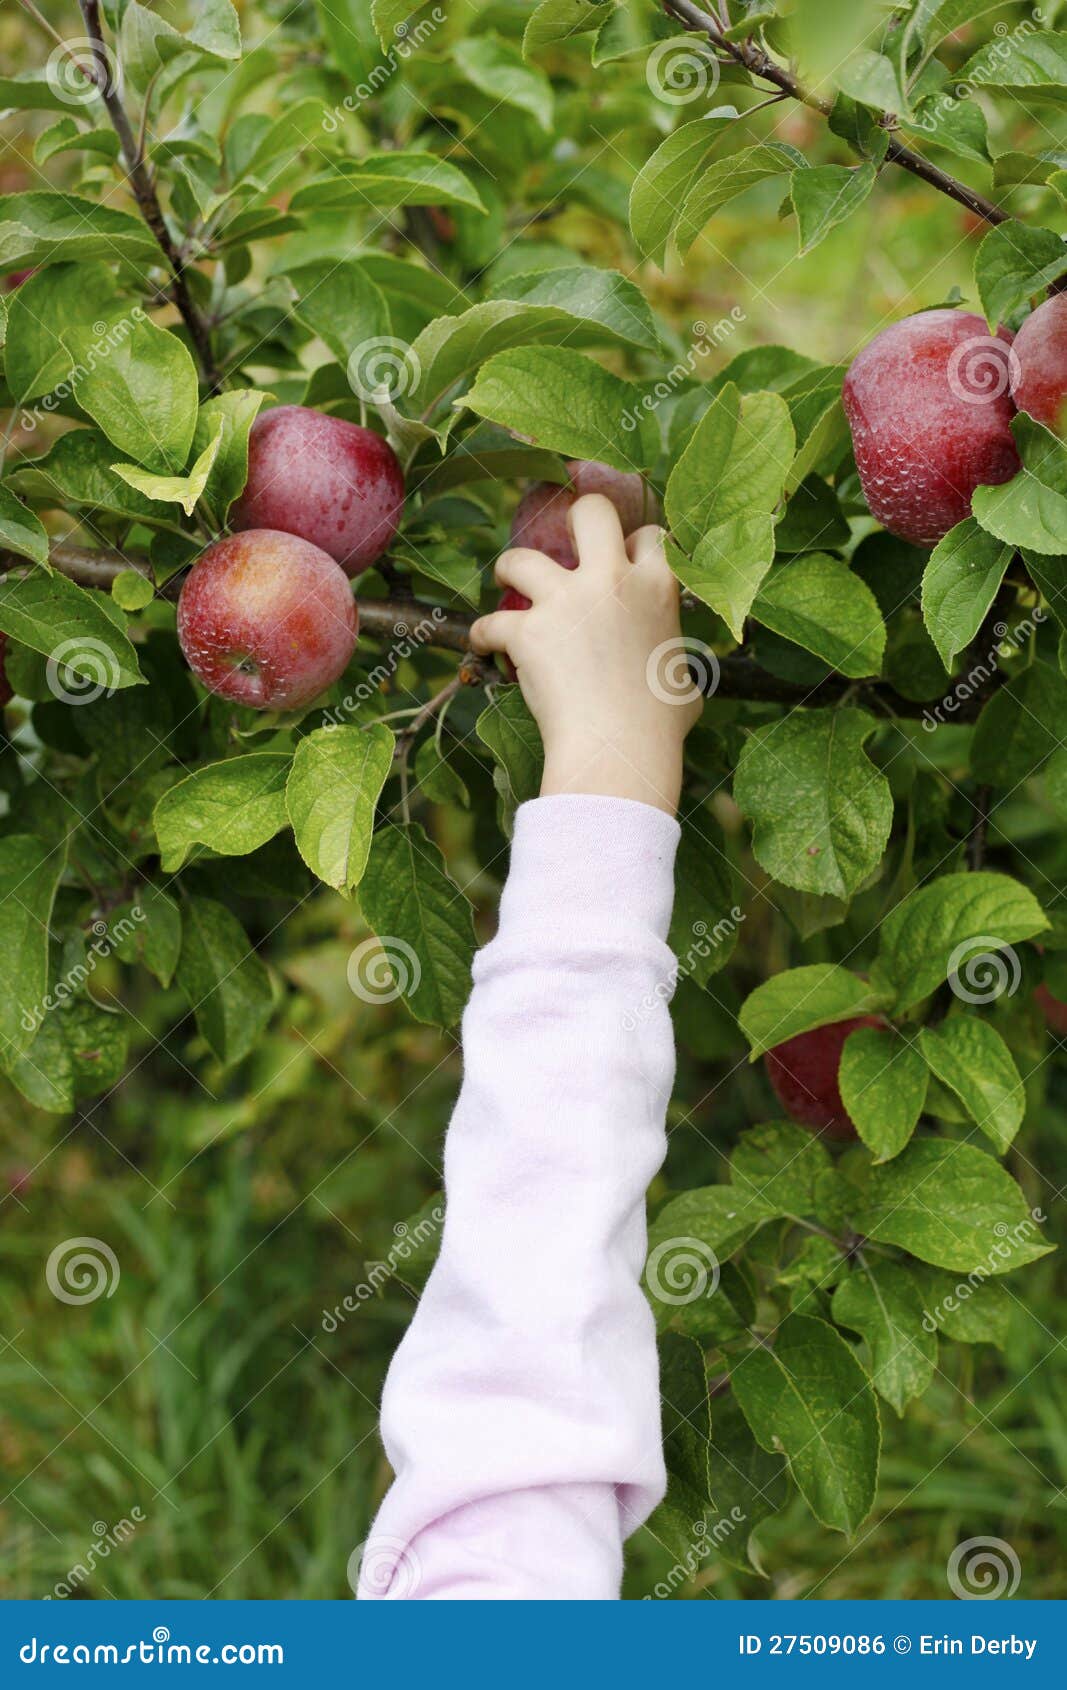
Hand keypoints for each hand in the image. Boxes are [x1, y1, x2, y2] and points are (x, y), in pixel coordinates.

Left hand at [470, 495, 702, 815]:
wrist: (619, 752)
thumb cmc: (659, 728)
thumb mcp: (683, 683)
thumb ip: (672, 660)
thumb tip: (674, 676)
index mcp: (658, 589)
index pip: (650, 536)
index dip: (634, 546)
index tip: (622, 561)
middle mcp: (612, 581)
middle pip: (590, 512)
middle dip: (575, 516)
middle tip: (563, 539)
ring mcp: (565, 603)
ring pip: (520, 557)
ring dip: (510, 566)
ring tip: (506, 578)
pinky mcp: (527, 632)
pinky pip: (491, 622)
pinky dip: (484, 635)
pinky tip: (484, 645)